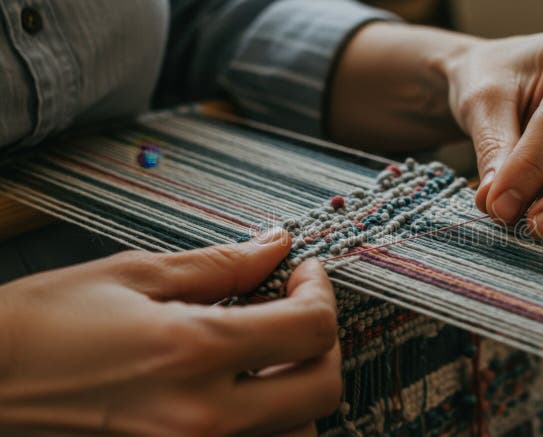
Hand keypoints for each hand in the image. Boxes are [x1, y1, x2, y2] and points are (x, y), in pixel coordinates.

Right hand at [0, 228, 339, 435]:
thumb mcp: (134, 276)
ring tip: (270, 354)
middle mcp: (203, 416)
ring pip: (297, 432)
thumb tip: (275, 244)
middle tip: (302, 311)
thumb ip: (221, 265)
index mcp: (193, 351)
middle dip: (326, 343)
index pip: (311, 328)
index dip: (321, 291)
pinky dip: (266, 421)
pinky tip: (240, 389)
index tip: (305, 273)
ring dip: (299, 389)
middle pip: (322, 389)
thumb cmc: (41, 327)